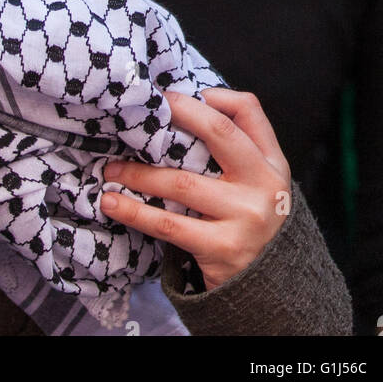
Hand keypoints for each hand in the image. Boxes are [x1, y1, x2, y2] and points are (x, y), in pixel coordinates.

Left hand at [101, 88, 291, 289]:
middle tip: (135, 113)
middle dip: (175, 114)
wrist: (270, 286)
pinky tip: (112, 203)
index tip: (172, 96)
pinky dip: (135, 211)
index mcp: (272, 162)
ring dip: (138, 172)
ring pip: (181, 182)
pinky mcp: (223, 248)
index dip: (212, 95)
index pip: (249, 110)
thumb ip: (235, 144)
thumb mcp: (256, 180)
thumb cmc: (248, 219)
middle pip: (219, 132)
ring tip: (110, 169)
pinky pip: (169, 223)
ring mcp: (246, 217)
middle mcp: (265, 185)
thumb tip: (189, 104)